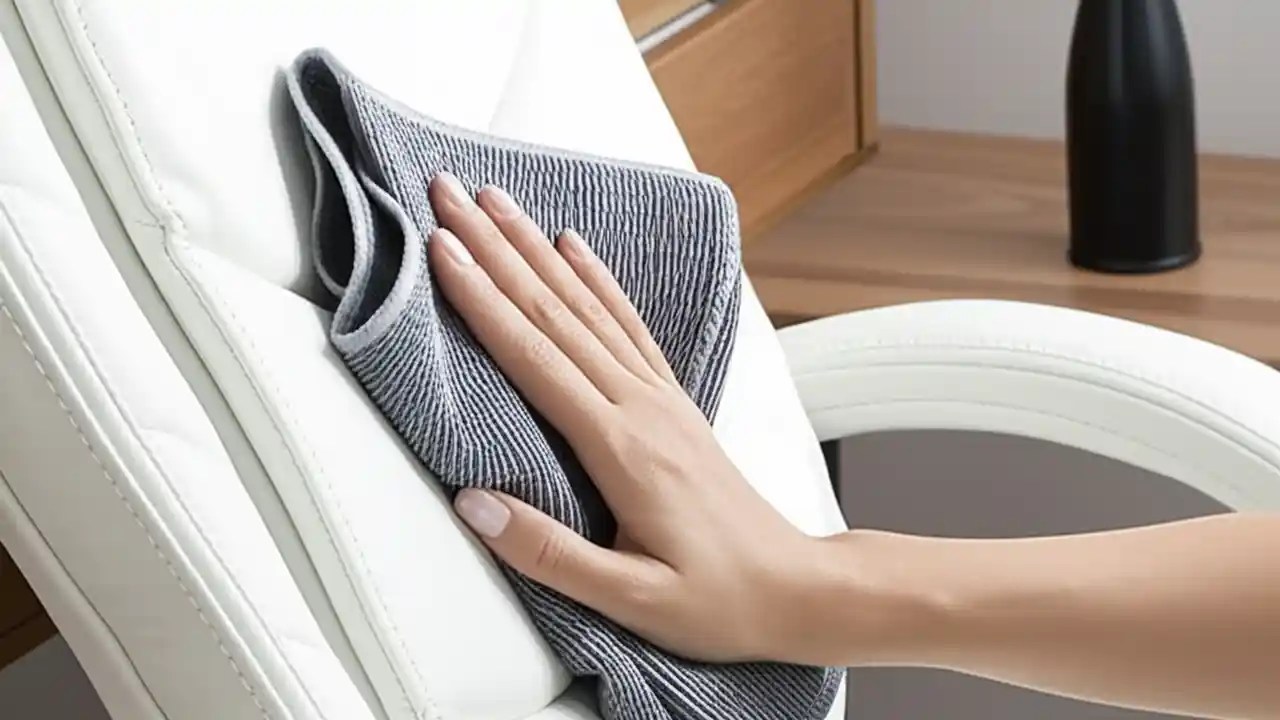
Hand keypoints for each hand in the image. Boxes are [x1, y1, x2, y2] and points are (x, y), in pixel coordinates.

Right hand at [424, 172, 832, 663]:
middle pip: (553, 312)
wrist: (798, 588)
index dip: (483, 301)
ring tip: (496, 202)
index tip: (442, 250)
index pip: (536, 358)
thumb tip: (471, 502)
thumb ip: (550, 554)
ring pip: (586, 306)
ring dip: (534, 250)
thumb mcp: (633, 600)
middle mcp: (640, 407)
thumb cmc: (720, 601)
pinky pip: (629, 325)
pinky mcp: (673, 403)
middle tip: (449, 194)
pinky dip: (597, 280)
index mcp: (622, 449)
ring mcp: (660, 398)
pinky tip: (575, 247)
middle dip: (495, 250)